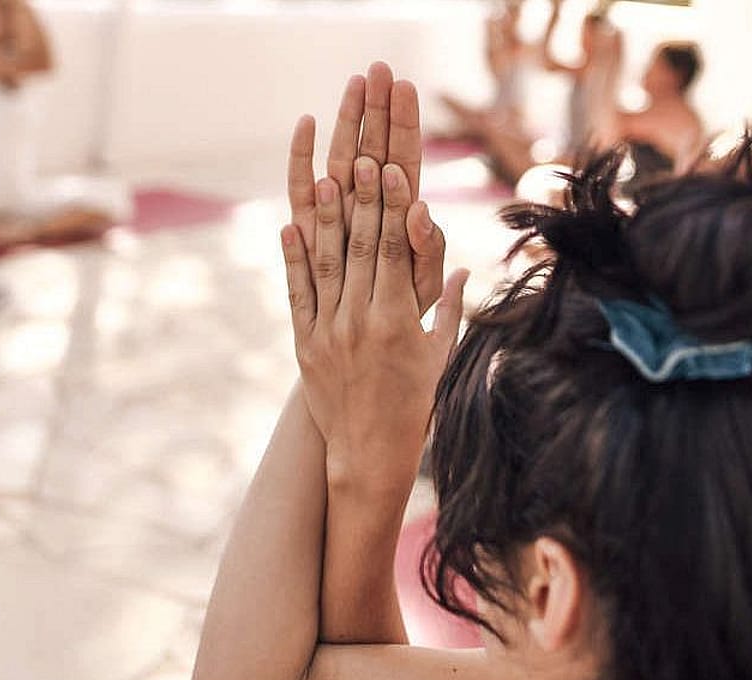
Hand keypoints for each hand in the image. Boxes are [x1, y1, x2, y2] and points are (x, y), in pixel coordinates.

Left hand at [281, 160, 466, 491]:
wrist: (369, 453)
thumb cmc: (414, 402)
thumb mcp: (439, 356)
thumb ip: (447, 309)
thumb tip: (462, 267)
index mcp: (398, 322)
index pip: (395, 252)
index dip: (393, 208)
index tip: (393, 168)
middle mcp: (360, 321)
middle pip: (362, 247)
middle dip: (363, 198)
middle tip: (362, 154)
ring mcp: (328, 331)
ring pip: (327, 264)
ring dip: (327, 218)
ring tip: (327, 176)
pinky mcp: (304, 345)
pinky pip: (298, 294)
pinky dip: (293, 259)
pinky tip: (289, 226)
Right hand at [287, 63, 442, 313]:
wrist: (366, 354)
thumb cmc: (403, 320)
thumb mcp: (422, 287)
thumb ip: (426, 250)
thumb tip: (423, 211)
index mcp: (400, 218)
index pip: (404, 159)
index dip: (404, 123)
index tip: (405, 86)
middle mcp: (369, 209)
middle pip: (374, 150)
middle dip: (376, 110)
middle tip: (377, 68)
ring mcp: (338, 216)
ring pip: (340, 160)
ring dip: (344, 122)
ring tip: (351, 83)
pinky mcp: (309, 232)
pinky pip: (301, 191)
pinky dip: (302, 159)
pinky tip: (305, 124)